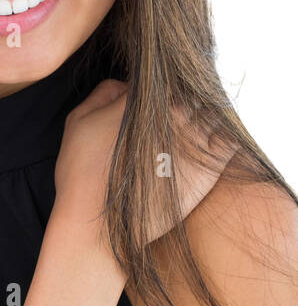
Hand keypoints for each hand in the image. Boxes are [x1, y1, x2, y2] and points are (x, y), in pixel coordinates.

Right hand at [53, 80, 234, 249]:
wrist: (98, 226)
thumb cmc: (82, 175)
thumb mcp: (77, 122)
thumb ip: (104, 93)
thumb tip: (127, 83)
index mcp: (142, 97)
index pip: (163, 78)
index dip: (160, 89)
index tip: (155, 102)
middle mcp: (172, 112)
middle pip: (190, 93)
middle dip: (185, 100)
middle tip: (173, 120)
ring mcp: (193, 137)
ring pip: (212, 112)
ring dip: (206, 117)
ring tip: (189, 134)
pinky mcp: (209, 165)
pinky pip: (228, 139)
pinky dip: (224, 137)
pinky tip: (208, 147)